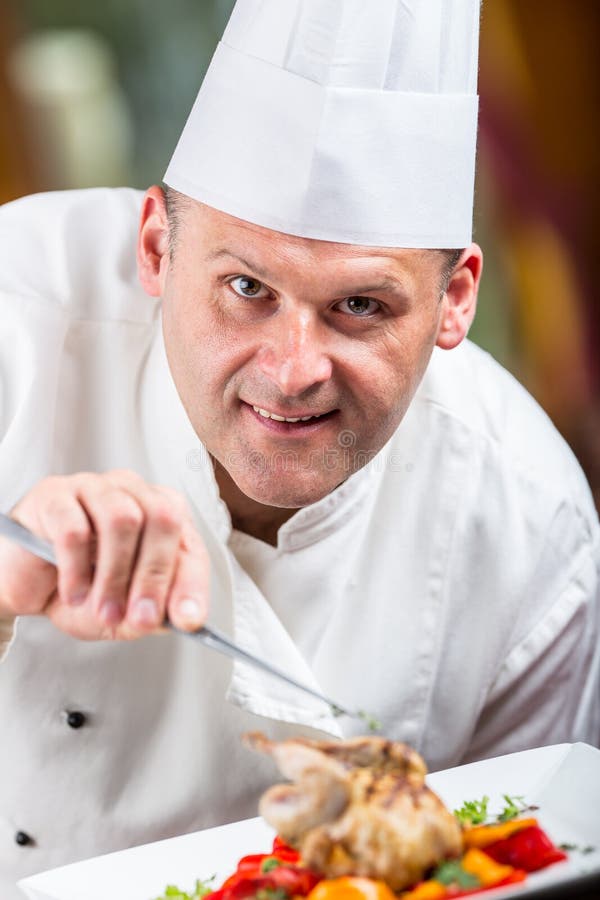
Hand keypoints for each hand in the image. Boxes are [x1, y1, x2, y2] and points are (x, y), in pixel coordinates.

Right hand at [0, 470, 208, 639]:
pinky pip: (74, 528)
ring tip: (101, 608)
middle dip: (154, 577)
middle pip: (162, 519)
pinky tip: (74, 592)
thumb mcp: (124, 613)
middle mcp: (133, 492)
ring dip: (114, 575)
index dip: (191, 583)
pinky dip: (76, 569)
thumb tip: (185, 617)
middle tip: (139, 618)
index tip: (186, 619)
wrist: (25, 586)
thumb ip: (156, 613)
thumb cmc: (81, 588)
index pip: (189, 542)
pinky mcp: (55, 495)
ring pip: (122, 519)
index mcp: (161, 514)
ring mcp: (94, 487)